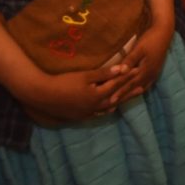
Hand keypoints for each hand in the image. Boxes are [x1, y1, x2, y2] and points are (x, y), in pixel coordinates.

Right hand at [16, 64, 134, 125]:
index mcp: (98, 96)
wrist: (43, 96)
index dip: (127, 77)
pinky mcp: (80, 116)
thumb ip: (104, 74)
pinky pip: (98, 113)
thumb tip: (122, 68)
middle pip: (116, 98)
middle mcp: (95, 107)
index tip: (137, 70)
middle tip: (141, 88)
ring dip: (118, 101)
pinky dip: (106, 109)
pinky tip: (108, 108)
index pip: (116, 85)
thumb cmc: (64, 82)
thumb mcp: (85, 76)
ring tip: (127, 98)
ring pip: (108, 107)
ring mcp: (87, 113)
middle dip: (128, 92)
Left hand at [111, 22, 173, 104]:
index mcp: (146, 70)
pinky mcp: (154, 71)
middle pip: (134, 88)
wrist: (164, 32)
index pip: (130, 84)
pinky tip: (135, 91)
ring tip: (121, 101)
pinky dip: (138, 89)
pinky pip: (145, 84)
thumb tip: (121, 71)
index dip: (120, 92)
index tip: (110, 100)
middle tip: (112, 104)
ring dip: (131, 94)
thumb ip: (130, 60)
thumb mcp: (139, 48)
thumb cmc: (150, 39)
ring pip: (140, 87)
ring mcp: (153, 74)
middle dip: (123, 96)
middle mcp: (150, 75)